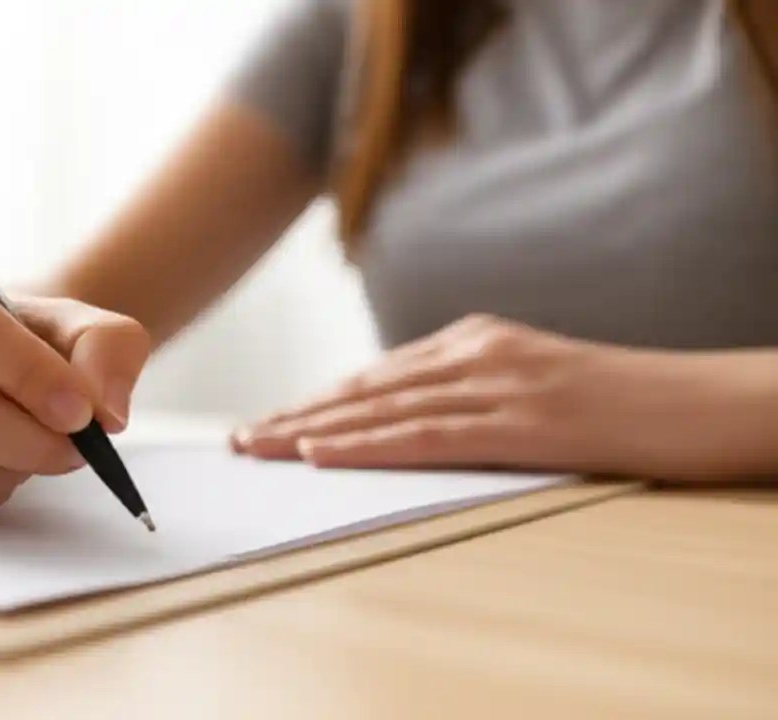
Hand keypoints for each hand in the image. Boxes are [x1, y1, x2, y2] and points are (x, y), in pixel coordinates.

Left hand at [231, 314, 761, 479]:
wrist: (705, 402)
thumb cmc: (621, 401)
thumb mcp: (533, 385)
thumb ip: (471, 394)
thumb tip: (407, 421)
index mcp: (476, 341)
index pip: (376, 378)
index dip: (316, 404)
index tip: (269, 425)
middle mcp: (476, 353)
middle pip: (364, 390)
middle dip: (295, 416)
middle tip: (239, 441)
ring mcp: (498, 383)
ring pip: (382, 410)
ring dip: (311, 432)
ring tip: (257, 449)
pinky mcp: (522, 421)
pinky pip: (428, 435)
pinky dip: (367, 445)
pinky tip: (321, 454)